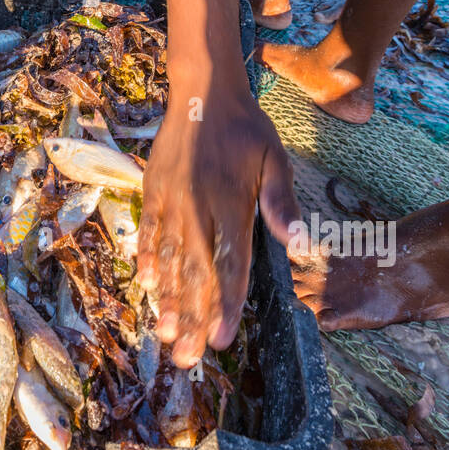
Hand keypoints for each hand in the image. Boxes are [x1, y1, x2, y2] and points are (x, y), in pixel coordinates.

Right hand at [137, 86, 299, 366]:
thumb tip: (303, 246)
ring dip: (167, 299)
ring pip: (168, 259)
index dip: (227, 306)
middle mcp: (197, 209)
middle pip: (195, 274)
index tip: (224, 340)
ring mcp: (171, 202)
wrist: (202, 91)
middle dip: (193, 318)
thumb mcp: (274, 160)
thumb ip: (282, 204)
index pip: (230, 267)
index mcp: (230, 206)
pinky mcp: (154, 191)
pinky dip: (146, 260)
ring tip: (166, 334)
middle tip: (188, 358)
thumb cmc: (246, 128)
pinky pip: (148, 233)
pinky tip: (145, 285)